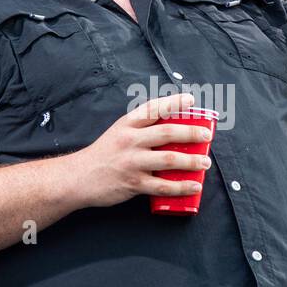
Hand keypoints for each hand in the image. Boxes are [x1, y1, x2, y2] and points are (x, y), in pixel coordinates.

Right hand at [70, 91, 214, 207]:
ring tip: (205, 161)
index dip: (174, 103)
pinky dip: (182, 186)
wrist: (79, 177)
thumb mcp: (118, 133)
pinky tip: (195, 185)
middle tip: (207, 134)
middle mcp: (130, 141)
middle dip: (191, 132)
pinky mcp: (133, 183)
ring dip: (191, 161)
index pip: (153, 109)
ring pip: (169, 159)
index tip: (191, 100)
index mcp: (127, 125)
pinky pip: (163, 186)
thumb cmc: (103, 155)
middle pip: (166, 133)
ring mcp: (132, 162)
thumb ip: (140, 130)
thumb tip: (173, 130)